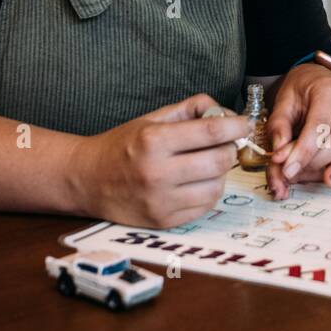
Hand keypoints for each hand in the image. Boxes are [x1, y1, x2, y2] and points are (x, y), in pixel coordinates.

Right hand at [65, 93, 248, 228]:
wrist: (87, 180)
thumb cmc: (123, 145)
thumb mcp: (152, 118)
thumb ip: (190, 109)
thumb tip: (226, 113)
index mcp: (154, 141)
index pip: (212, 131)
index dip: (236, 126)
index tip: (243, 124)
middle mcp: (157, 173)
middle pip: (221, 160)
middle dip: (229, 148)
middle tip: (222, 144)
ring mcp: (161, 201)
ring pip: (218, 186)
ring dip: (220, 173)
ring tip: (205, 164)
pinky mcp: (164, 221)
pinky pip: (206, 206)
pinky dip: (208, 192)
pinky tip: (195, 182)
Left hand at [266, 64, 330, 199]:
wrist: (330, 81)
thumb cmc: (307, 91)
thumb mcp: (285, 102)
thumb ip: (279, 128)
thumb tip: (279, 154)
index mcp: (330, 89)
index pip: (319, 126)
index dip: (303, 152)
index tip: (289, 170)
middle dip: (317, 162)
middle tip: (298, 169)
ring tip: (318, 155)